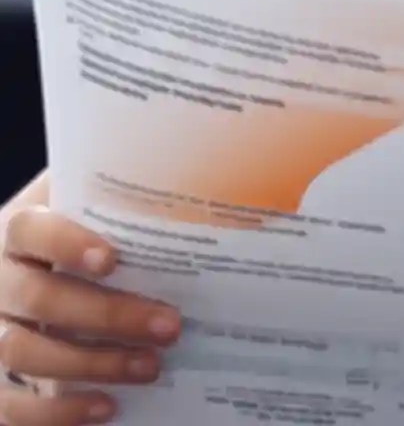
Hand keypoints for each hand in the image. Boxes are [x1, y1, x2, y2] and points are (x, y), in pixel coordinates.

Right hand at [0, 206, 181, 424]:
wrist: (31, 287)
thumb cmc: (77, 248)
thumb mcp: (90, 220)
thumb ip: (122, 209)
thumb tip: (191, 193)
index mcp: (17, 233)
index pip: (32, 231)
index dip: (66, 243)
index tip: (111, 260)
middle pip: (39, 297)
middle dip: (107, 314)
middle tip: (169, 325)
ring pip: (24, 351)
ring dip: (92, 364)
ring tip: (151, 366)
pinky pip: (9, 404)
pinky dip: (57, 412)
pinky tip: (107, 406)